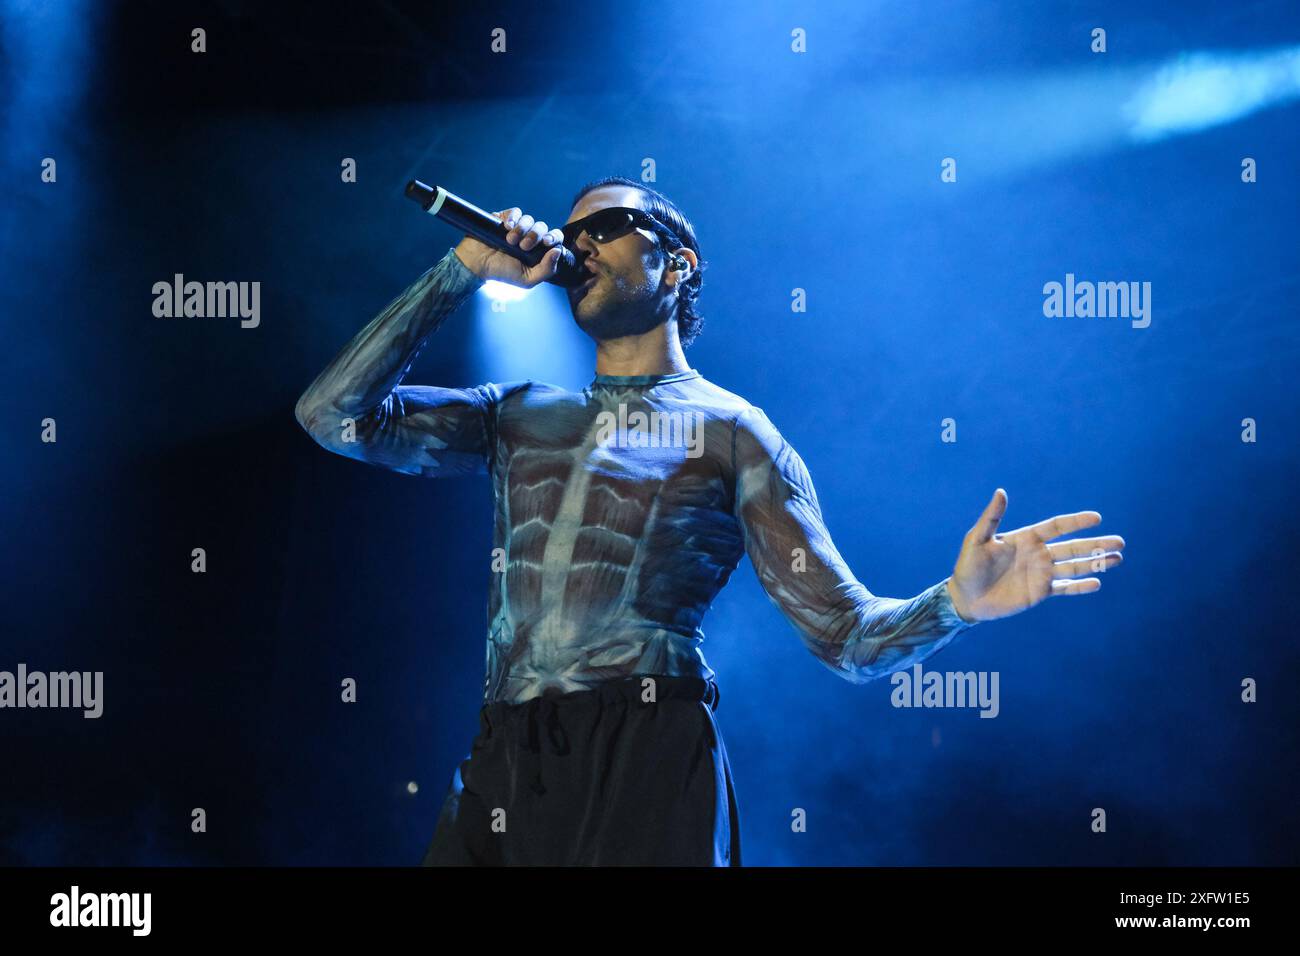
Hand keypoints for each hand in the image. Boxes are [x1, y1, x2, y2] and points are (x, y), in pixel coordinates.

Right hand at [453, 207, 566, 287]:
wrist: (478, 264)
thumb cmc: (502, 273)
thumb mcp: (527, 279)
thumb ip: (547, 269)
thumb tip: (558, 251)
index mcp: (537, 250)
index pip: (554, 238)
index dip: (554, 237)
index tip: (547, 242)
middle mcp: (529, 237)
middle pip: (542, 227)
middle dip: (535, 235)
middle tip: (524, 246)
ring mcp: (517, 227)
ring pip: (529, 219)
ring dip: (522, 229)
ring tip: (510, 241)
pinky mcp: (505, 218)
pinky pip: (516, 212)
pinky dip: (514, 218)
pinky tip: (507, 227)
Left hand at [946, 488, 1124, 622]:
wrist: (966, 598)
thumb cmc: (968, 566)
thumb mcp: (977, 539)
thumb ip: (992, 517)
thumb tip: (1001, 491)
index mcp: (1026, 538)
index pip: (1056, 526)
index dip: (1076, 522)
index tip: (1097, 518)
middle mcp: (1038, 553)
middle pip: (1073, 547)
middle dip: (1096, 544)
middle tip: (1120, 542)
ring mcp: (1041, 573)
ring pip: (1075, 566)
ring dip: (1096, 563)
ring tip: (1117, 559)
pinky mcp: (1040, 592)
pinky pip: (1065, 587)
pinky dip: (1081, 586)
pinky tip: (1097, 583)